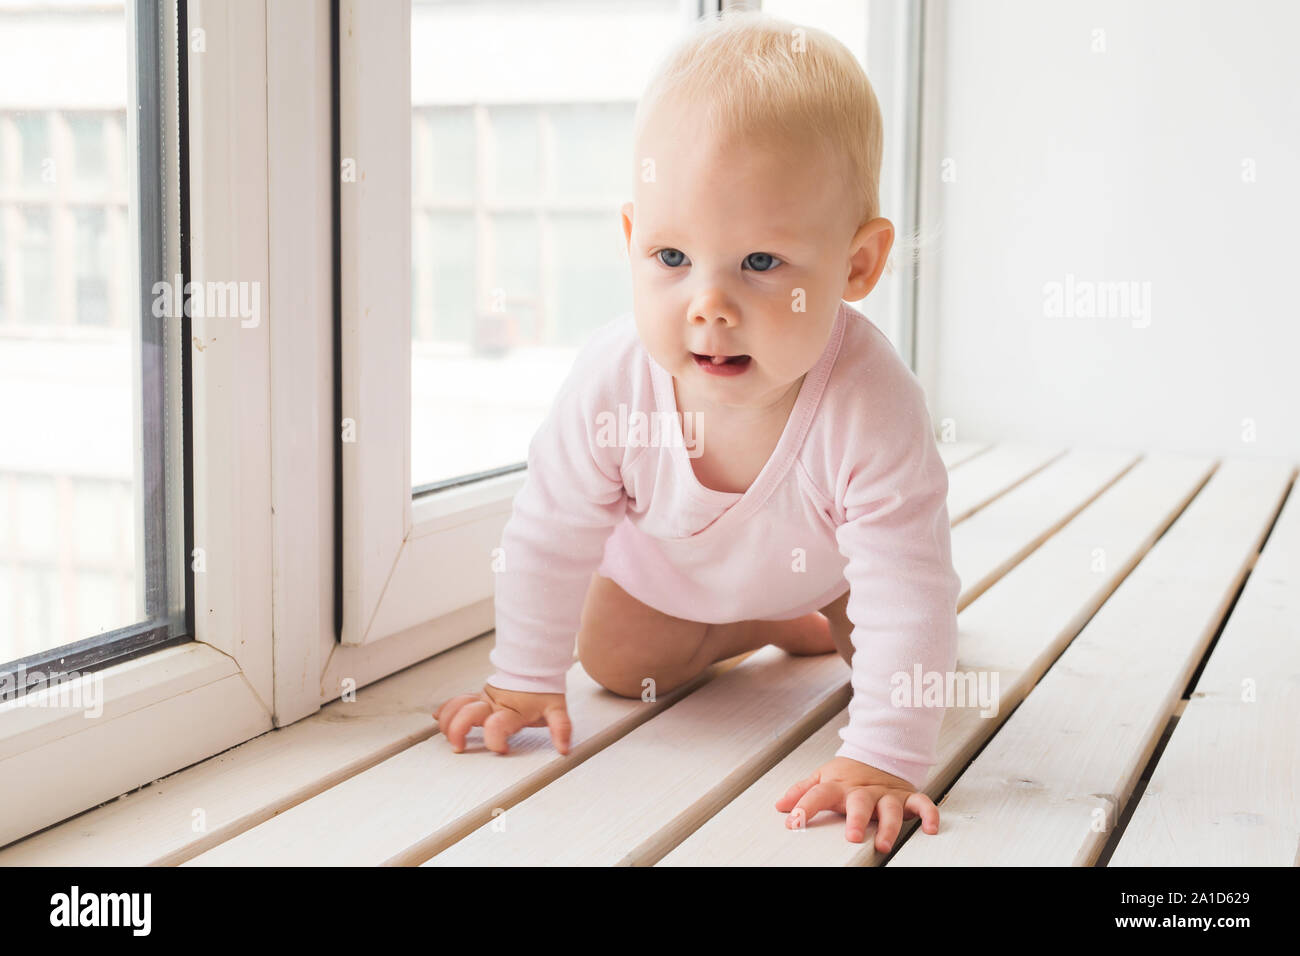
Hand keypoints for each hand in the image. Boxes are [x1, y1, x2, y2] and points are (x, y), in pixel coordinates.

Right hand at [433, 683, 571, 755]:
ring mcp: (484, 700)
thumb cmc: (543, 691)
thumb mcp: (556, 709)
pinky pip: (457, 701)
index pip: (498, 725)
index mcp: (513, 710)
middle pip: (468, 713)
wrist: (535, 666)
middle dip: (459, 730)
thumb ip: (561, 729)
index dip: (496, 739)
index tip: (501, 750)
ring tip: (448, 736)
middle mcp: (494, 704)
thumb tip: (564, 749)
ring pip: (458, 706)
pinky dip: (446, 709)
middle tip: (459, 747)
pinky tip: (438, 718)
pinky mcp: (478, 697)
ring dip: (449, 721)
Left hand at [774, 756, 938, 850]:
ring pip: (889, 808)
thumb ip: (801, 791)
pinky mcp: (906, 797)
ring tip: (883, 842)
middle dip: (856, 819)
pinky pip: (921, 803)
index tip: (794, 821)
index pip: (818, 794)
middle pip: (859, 802)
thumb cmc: (848, 774)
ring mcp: (885, 794)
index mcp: (838, 786)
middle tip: (852, 835)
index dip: (805, 806)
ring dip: (888, 825)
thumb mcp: (821, 778)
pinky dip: (928, 814)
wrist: (878, 754)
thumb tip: (780, 806)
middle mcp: (863, 791)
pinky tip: (929, 828)